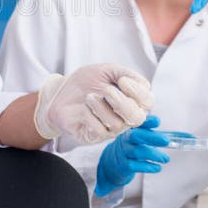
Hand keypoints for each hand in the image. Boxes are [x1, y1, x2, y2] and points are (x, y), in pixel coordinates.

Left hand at [35, 64, 153, 143]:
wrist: (59, 91)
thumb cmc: (85, 82)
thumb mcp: (106, 71)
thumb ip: (126, 74)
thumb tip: (144, 85)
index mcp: (131, 99)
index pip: (148, 101)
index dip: (138, 92)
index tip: (122, 80)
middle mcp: (124, 116)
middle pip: (137, 118)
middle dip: (123, 103)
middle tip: (107, 91)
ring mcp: (109, 128)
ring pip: (117, 124)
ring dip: (102, 108)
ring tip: (89, 97)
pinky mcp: (93, 136)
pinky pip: (100, 131)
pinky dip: (91, 116)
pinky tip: (84, 108)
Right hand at [95, 115, 169, 195]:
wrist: (112, 163)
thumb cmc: (134, 148)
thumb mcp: (146, 139)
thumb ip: (167, 137)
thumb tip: (192, 137)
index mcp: (133, 129)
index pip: (140, 123)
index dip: (148, 122)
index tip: (158, 121)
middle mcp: (127, 139)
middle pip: (137, 135)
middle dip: (152, 137)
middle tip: (167, 141)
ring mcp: (124, 152)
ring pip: (137, 151)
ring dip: (154, 154)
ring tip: (166, 159)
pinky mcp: (124, 165)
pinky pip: (135, 165)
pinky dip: (148, 166)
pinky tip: (157, 167)